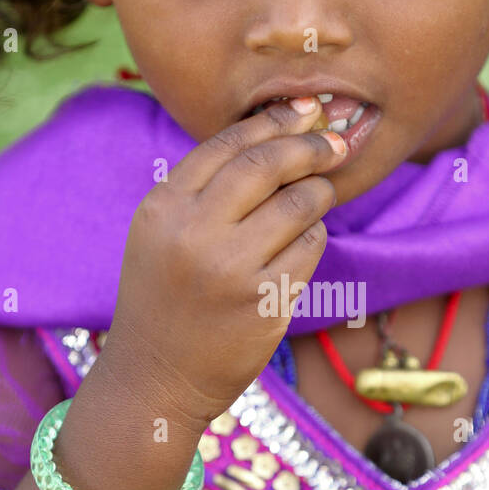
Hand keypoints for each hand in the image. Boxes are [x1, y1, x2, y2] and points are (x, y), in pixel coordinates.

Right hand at [103, 97, 346, 431]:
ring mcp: (231, 269)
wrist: (155, 379)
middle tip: (334, 142)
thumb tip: (276, 136)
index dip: (273, 121)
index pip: (227, 144)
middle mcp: (193, 233)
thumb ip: (202, 190)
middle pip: (268, 164)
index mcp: (162, 208)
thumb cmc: (164, 298)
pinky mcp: (265, 302)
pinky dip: (313, 237)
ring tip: (318, 194)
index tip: (304, 110)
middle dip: (309, 146)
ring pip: (298, 204)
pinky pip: (309, 248)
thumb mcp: (159, 235)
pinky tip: (301, 242)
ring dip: (318, 193)